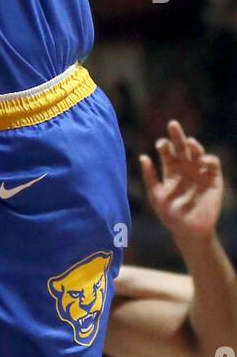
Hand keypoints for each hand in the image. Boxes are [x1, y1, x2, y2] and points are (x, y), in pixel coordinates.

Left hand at [140, 120, 223, 243]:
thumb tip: (142, 157)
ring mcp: (200, 173)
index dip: (164, 144)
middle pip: (181, 146)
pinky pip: (213, 165)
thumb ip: (150, 177)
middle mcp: (185, 168)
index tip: (160, 144)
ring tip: (189, 143)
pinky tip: (203, 161)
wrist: (190, 232)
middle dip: (177, 135)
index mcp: (171, 170)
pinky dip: (209, 160)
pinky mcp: (214, 180)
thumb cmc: (170, 216)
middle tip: (173, 124)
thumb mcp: (156, 197)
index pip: (167, 151)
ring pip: (197, 152)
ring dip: (194, 145)